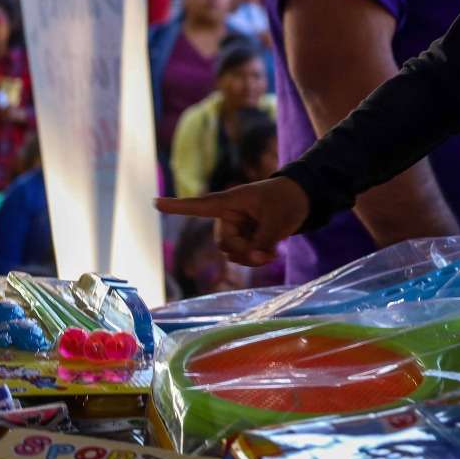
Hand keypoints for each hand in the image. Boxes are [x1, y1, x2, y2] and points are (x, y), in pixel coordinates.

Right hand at [154, 177, 309, 265]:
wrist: (304, 199)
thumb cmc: (289, 199)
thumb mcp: (280, 219)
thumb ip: (264, 241)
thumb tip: (253, 259)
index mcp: (231, 201)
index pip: (200, 205)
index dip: (178, 207)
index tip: (155, 202)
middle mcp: (228, 215)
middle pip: (223, 243)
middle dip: (243, 252)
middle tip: (265, 253)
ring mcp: (236, 227)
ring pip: (231, 253)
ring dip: (250, 258)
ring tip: (270, 252)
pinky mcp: (244, 237)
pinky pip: (241, 256)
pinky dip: (254, 258)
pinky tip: (269, 254)